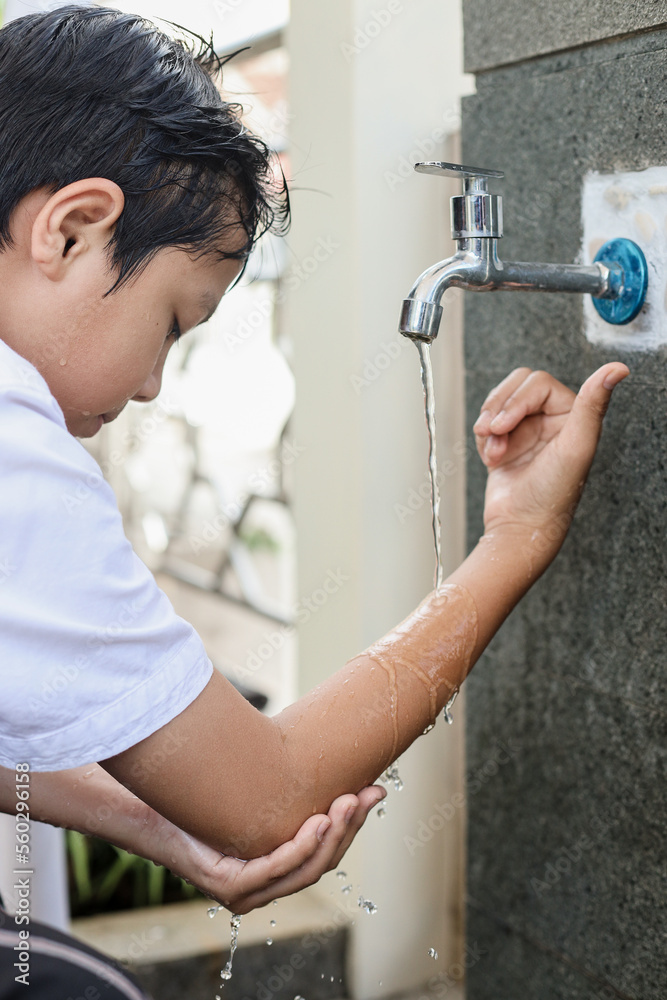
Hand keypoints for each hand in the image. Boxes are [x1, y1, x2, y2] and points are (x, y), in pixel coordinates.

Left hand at [153, 786, 385, 913]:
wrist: (152, 809)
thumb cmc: (202, 799)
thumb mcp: (255, 791)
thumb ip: (288, 788)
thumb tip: (323, 748)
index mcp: (276, 867)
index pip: (326, 852)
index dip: (354, 823)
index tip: (376, 790)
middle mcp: (264, 886)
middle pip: (322, 863)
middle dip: (349, 828)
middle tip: (364, 794)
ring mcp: (246, 892)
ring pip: (303, 869)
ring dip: (330, 836)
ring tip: (345, 804)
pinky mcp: (228, 887)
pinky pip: (272, 869)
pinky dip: (298, 847)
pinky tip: (316, 822)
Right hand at [472, 363, 628, 548]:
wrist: (519, 527)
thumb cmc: (552, 495)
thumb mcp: (576, 446)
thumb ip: (593, 404)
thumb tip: (618, 369)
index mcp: (572, 415)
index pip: (537, 382)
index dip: (516, 400)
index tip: (505, 425)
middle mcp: (551, 419)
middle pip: (515, 386)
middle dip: (498, 410)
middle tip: (493, 433)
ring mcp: (526, 430)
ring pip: (497, 403)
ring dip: (488, 426)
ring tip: (495, 453)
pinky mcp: (506, 442)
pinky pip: (486, 423)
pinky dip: (483, 440)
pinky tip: (493, 460)